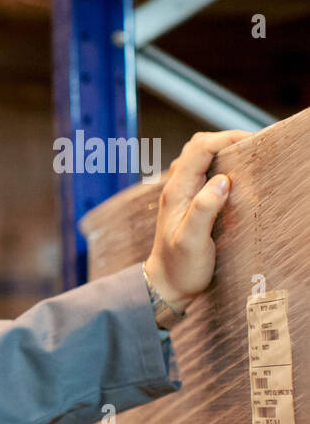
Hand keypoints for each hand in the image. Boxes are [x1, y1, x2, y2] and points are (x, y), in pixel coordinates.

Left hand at [144, 129, 246, 310]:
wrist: (166, 285)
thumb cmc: (179, 267)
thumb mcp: (192, 241)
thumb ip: (204, 209)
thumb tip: (222, 180)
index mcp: (176, 191)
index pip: (200, 148)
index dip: (227, 138)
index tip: (254, 142)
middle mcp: (176, 187)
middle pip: (199, 147)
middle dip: (227, 139)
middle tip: (257, 146)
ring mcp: (181, 193)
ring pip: (201, 157)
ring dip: (225, 151)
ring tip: (251, 156)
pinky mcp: (189, 202)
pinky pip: (204, 172)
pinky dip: (222, 165)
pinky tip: (238, 175)